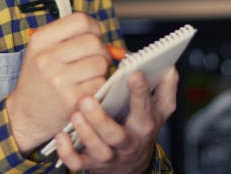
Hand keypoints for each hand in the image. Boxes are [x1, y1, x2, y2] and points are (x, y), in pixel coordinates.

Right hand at [6, 13, 110, 153]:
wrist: (25, 115)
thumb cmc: (39, 79)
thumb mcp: (42, 51)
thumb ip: (67, 37)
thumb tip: (100, 32)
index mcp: (40, 40)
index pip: (80, 20)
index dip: (93, 28)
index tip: (92, 37)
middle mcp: (46, 58)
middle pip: (94, 41)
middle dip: (101, 50)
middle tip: (94, 59)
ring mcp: (58, 79)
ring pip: (100, 63)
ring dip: (101, 70)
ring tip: (88, 75)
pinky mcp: (71, 99)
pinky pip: (100, 84)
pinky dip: (98, 86)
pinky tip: (86, 89)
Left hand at [54, 67, 178, 172]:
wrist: (132, 165)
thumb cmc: (142, 127)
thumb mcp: (159, 109)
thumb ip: (165, 87)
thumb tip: (169, 66)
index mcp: (144, 124)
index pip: (144, 107)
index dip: (140, 92)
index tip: (134, 73)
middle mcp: (127, 141)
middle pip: (116, 135)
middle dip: (101, 119)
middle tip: (87, 99)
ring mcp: (109, 155)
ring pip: (97, 149)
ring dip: (85, 132)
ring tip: (75, 113)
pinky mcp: (92, 165)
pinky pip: (78, 163)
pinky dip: (68, 152)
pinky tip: (61, 134)